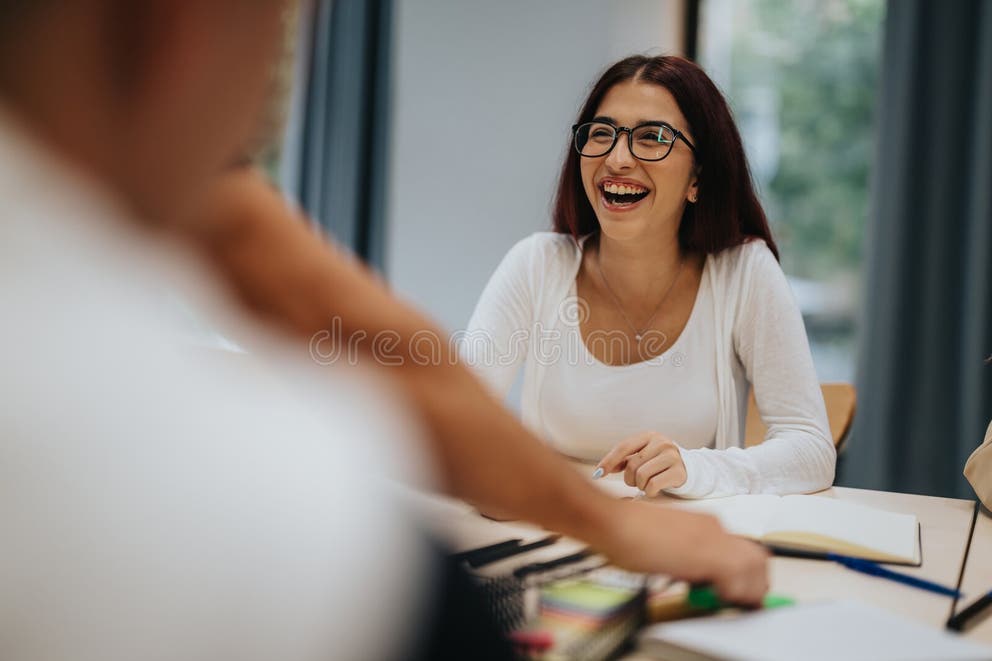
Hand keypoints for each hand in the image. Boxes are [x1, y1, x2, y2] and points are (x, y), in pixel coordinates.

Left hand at [596, 431, 686, 494]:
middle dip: (629, 478)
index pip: (624, 447)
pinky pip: (653, 486)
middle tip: (635, 482)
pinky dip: (649, 491)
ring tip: (646, 484)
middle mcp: (662, 443)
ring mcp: (672, 456)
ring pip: (642, 476)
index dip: (608, 461)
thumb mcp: (642, 456)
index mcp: (649, 436)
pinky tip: (654, 489)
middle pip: (632, 465)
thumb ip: (622, 461)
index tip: (597, 474)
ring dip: (640, 485)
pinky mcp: (679, 472)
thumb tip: (600, 470)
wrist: (689, 469)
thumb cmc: (658, 463)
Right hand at [598, 500, 768, 605]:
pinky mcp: (707, 553)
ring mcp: (713, 538)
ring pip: (754, 566)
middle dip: (755, 582)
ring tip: (729, 601)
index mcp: (705, 524)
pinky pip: (738, 577)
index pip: (742, 550)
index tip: (739, 590)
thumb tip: (695, 576)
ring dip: (747, 588)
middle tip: (742, 601)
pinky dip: (733, 592)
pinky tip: (713, 597)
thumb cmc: (628, 532)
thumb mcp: (666, 543)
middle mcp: (714, 527)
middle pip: (757, 557)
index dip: (745, 573)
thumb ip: (686, 556)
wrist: (616, 521)